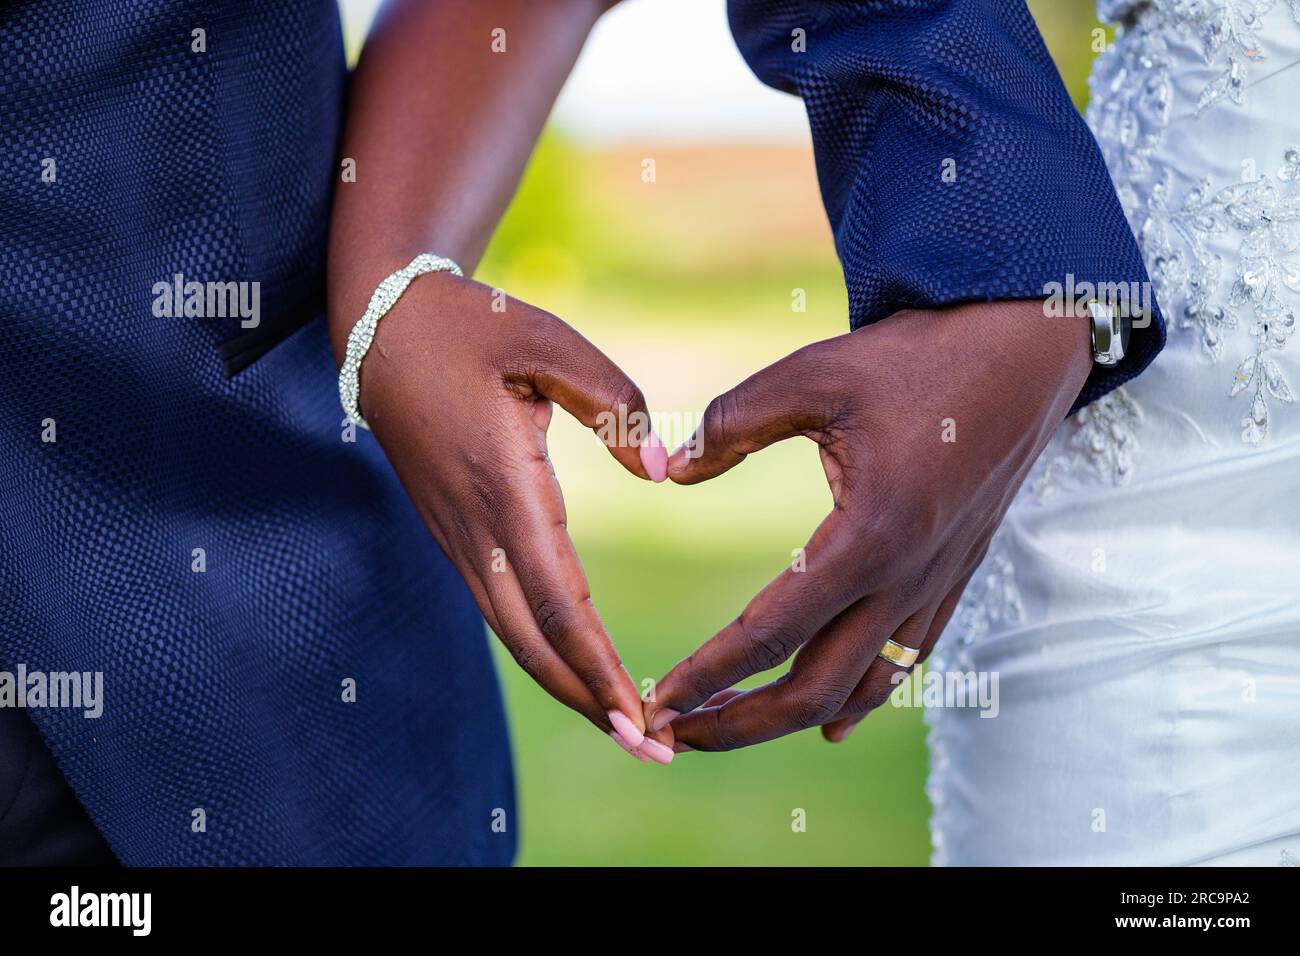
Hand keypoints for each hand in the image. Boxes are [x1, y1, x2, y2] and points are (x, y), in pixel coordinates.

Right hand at [353, 271, 673, 761]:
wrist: (383, 330)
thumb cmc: (472, 328)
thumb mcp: (545, 341)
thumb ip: (610, 400)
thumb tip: (661, 470)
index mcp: (504, 486)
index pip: (557, 603)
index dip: (600, 667)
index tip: (643, 717)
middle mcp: (477, 528)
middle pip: (534, 641)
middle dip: (591, 701)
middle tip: (654, 750)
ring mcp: (460, 536)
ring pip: (514, 633)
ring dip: (568, 684)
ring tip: (627, 726)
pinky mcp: (458, 533)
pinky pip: (502, 607)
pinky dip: (543, 648)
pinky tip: (580, 667)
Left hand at [642, 300, 1091, 750]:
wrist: (1023, 349)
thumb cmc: (915, 357)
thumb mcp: (812, 376)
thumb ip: (731, 424)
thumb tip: (668, 473)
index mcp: (867, 535)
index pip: (771, 632)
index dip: (709, 674)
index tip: (659, 702)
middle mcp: (906, 576)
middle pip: (816, 688)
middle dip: (741, 723)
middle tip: (676, 736)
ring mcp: (937, 583)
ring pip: (863, 686)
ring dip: (792, 718)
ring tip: (731, 728)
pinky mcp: (954, 575)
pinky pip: (905, 660)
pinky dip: (862, 697)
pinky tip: (832, 719)